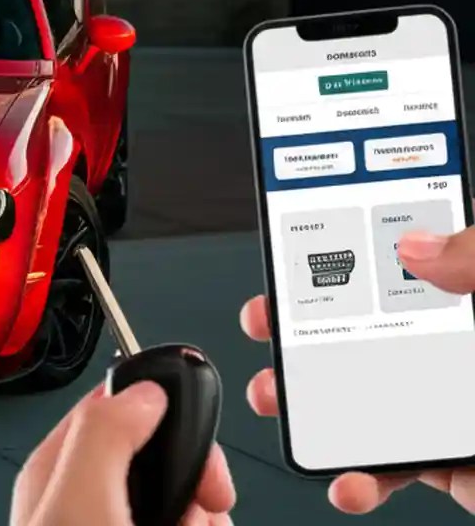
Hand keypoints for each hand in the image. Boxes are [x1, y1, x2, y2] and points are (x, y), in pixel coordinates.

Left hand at [11, 381, 234, 524]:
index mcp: (57, 466)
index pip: (116, 404)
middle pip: (159, 452)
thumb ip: (104, 435)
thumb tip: (143, 390)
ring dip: (201, 510)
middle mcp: (84, 496)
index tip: (195, 440)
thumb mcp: (79, 500)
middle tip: (204, 502)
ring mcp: (111, 518)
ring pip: (179, 495)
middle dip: (193, 474)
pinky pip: (187, 521)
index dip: (164, 413)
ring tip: (194, 525)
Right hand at [240, 224, 474, 513]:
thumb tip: (419, 244)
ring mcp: (445, 399)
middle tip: (266, 323)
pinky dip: (358, 479)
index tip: (290, 244)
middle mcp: (453, 341)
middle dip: (300, 321)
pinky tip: (350, 481)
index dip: (342, 239)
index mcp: (469, 294)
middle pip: (362, 319)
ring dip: (307, 401)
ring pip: (360, 391)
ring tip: (277, 401)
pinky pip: (388, 465)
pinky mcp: (447, 455)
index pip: (404, 252)